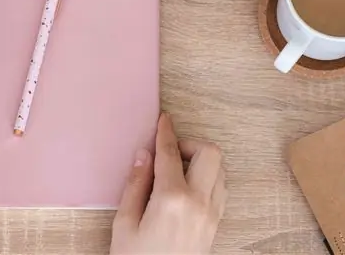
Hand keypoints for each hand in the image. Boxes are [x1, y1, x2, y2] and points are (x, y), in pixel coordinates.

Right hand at [110, 113, 227, 254]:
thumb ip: (135, 184)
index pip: (170, 153)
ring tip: (175, 171)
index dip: (165, 132)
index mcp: (171, 199)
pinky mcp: (216, 224)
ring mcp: (211, 214)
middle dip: (189, 144)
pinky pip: (220, 188)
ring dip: (200, 161)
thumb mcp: (124, 223)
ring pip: (219, 169)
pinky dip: (207, 178)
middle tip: (169, 152)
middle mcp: (198, 202)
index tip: (163, 120)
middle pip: (209, 153)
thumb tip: (143, 154)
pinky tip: (186, 187)